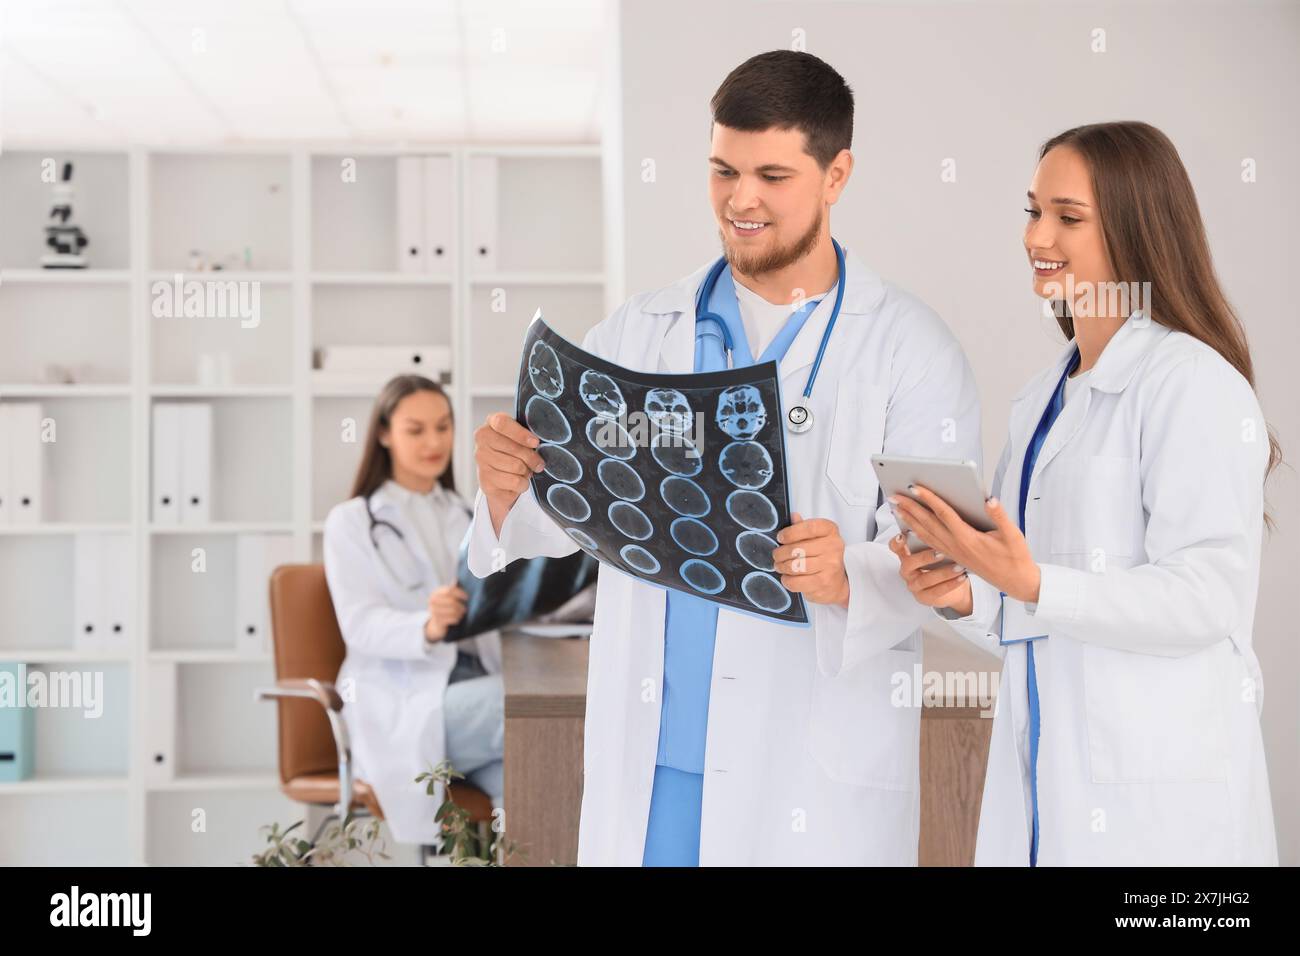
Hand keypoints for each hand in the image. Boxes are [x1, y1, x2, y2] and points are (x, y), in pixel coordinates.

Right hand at [424, 584, 467, 642]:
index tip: (467, 597)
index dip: (460, 593)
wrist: (436, 624)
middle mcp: (432, 601)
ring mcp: (434, 612)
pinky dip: (457, 619)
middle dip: (461, 605)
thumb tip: (456, 579)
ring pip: (453, 611)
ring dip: (460, 613)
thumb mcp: (446, 598)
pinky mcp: (438, 621)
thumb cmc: (444, 608)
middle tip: (465, 608)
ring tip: (461, 613)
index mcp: (435, 593)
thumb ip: (451, 589)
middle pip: (452, 601)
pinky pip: (452, 619)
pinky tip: (457, 618)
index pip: (450, 590)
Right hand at [474, 412, 544, 535]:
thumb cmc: (512, 452)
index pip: (502, 423)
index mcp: (491, 423)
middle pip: (514, 448)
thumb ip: (526, 436)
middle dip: (531, 458)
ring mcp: (481, 460)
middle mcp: (482, 440)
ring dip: (527, 472)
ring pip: (516, 467)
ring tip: (525, 471)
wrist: (499, 478)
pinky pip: (514, 482)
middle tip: (538, 463)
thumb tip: (539, 445)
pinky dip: (523, 484)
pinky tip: (519, 481)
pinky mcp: (485, 480)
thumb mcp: (519, 438)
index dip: (521, 434)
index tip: (535, 443)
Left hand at [772, 512, 849, 607]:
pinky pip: (797, 581)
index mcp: (830, 531)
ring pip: (796, 566)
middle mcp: (833, 547)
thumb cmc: (822, 556)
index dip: (791, 532)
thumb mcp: (816, 537)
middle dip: (781, 553)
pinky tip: (787, 577)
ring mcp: (830, 566)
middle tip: (776, 555)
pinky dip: (787, 580)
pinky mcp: (823, 582)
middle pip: (798, 549)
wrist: (836, 582)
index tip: (780, 537)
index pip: (809, 528)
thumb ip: (803, 527)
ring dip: (782, 567)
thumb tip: (793, 516)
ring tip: (780, 566)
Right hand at [888, 535, 972, 614]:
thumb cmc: (944, 565)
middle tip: (941, 553)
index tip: (903, 536)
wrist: (954, 588)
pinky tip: (961, 578)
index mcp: (907, 556)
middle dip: (925, 558)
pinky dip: (950, 584)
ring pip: (925, 579)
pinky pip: (936, 591)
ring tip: (959, 567)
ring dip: (944, 573)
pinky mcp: (924, 597)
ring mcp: (914, 585)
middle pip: (909, 563)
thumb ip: (935, 540)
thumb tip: (943, 526)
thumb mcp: (938, 550)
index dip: (896, 542)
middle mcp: (908, 571)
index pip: (895, 548)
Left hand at [889, 485, 1040, 603]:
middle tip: (894, 495)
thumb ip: (1000, 516)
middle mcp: (956, 546)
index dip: (929, 499)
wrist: (1015, 582)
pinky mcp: (954, 556)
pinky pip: (930, 542)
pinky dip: (918, 532)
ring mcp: (953, 552)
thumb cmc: (1015, 557)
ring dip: (909, 520)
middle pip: (928, 523)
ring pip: (926, 534)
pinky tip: (910, 526)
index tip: (915, 487)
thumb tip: (989, 499)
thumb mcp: (1013, 535)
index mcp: (968, 538)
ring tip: (897, 507)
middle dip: (910, 508)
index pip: (944, 514)